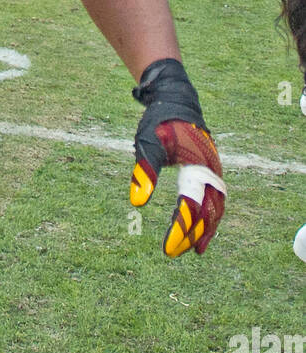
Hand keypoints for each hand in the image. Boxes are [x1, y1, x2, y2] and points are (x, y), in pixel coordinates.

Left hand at [130, 59, 224, 255]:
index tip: (167, 248)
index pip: (190, 206)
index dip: (180, 229)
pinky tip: (200, 230)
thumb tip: (137, 202)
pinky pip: (215, 199)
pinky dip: (210, 217)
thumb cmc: (159, 122)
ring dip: (205, 230)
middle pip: (207, 212)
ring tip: (194, 250)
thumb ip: (144, 173)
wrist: (176, 100)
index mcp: (197, 165)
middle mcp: (211, 170)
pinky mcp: (212, 171)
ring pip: (215, 208)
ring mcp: (214, 170)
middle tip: (173, 252)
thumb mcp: (147, 143)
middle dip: (191, 234)